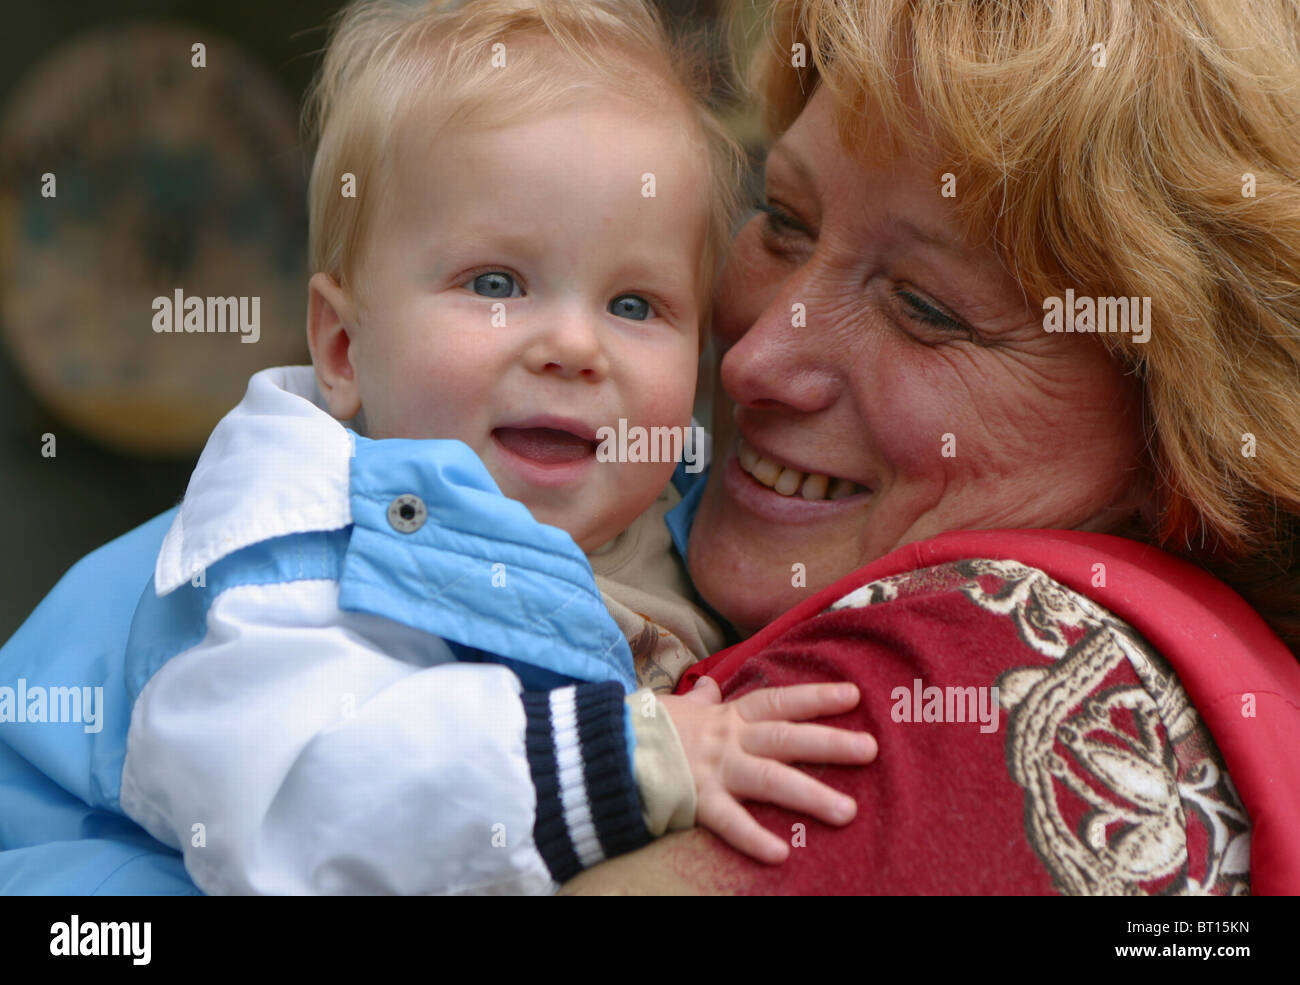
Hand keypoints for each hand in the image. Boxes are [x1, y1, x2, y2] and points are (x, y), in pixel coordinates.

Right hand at [657, 676, 876, 863]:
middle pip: (786, 738)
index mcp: (728, 718)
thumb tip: (708, 684)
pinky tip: (781, 854)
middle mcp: (728, 741)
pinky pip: (729, 821)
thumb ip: (701, 699)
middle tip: (871, 750)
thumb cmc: (647, 730)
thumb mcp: (678, 708)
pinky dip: (753, 837)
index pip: (779, 702)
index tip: (853, 695)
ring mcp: (715, 770)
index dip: (816, 697)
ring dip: (811, 795)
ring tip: (848, 812)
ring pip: (770, 779)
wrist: (605, 748)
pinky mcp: (696, 801)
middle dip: (830, 743)